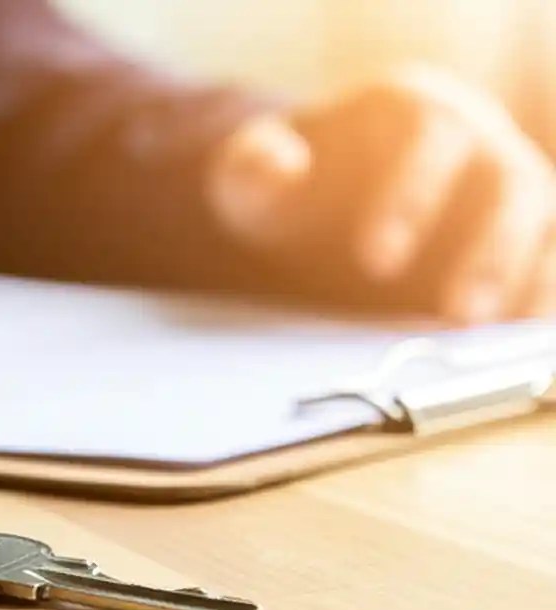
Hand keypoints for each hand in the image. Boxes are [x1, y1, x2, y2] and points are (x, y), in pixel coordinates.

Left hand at [207, 65, 555, 322]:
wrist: (320, 203)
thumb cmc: (290, 184)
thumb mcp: (253, 174)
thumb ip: (253, 167)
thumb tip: (282, 167)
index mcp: (410, 104)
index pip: (430, 134)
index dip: (411, 194)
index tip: (375, 259)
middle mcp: (474, 133)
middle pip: (507, 178)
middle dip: (488, 248)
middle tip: (455, 311)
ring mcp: (505, 181)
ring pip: (538, 219)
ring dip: (521, 275)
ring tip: (478, 329)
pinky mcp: (522, 229)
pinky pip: (548, 256)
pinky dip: (539, 291)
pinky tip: (513, 333)